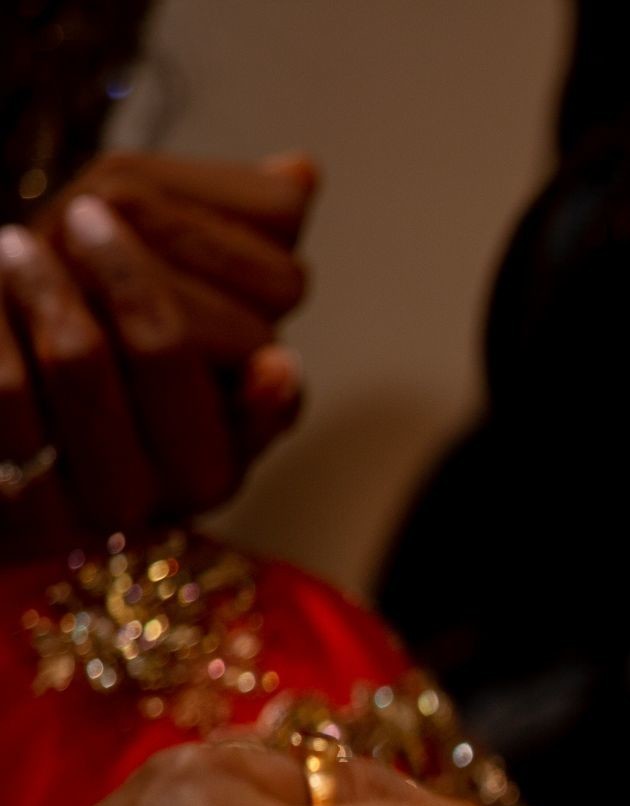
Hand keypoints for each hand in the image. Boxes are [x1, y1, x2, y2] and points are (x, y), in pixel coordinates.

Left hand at [0, 155, 315, 559]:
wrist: (9, 436)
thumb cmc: (104, 360)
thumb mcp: (190, 317)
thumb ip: (251, 249)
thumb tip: (300, 170)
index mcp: (241, 444)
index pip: (260, 359)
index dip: (226, 283)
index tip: (176, 222)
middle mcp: (186, 485)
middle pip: (171, 348)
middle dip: (126, 269)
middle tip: (87, 211)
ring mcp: (103, 500)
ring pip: (87, 363)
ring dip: (48, 285)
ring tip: (17, 241)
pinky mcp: (24, 510)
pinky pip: (11, 396)